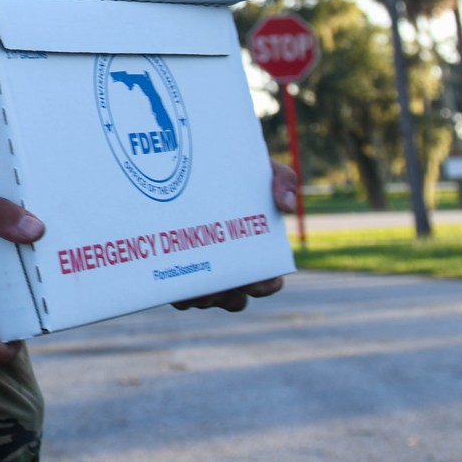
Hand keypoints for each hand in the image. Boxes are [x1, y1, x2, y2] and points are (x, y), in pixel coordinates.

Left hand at [172, 161, 297, 312]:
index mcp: (254, 248)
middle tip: (217, 291)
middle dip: (229, 299)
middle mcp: (229, 263)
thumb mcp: (261, 167)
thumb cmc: (232, 167)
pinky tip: (175, 287)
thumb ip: (282, 178)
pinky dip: (179, 295)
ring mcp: (201, 267)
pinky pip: (177, 292)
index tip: (255, 283)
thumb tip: (287, 205)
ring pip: (206, 299)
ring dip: (203, 301)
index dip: (265, 286)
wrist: (184, 161)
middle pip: (235, 297)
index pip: (267, 280)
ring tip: (196, 293)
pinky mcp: (174, 266)